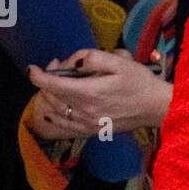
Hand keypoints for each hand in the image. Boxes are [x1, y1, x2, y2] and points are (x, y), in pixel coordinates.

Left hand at [26, 47, 171, 138]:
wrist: (156, 107)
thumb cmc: (140, 82)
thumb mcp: (120, 61)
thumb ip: (92, 58)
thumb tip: (72, 63)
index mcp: (89, 92)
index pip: (52, 85)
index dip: (37, 75)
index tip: (32, 67)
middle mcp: (84, 111)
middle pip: (51, 97)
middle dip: (47, 80)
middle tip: (58, 67)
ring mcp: (87, 124)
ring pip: (55, 111)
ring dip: (50, 97)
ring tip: (59, 84)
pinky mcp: (91, 131)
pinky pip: (63, 126)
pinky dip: (54, 116)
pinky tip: (54, 109)